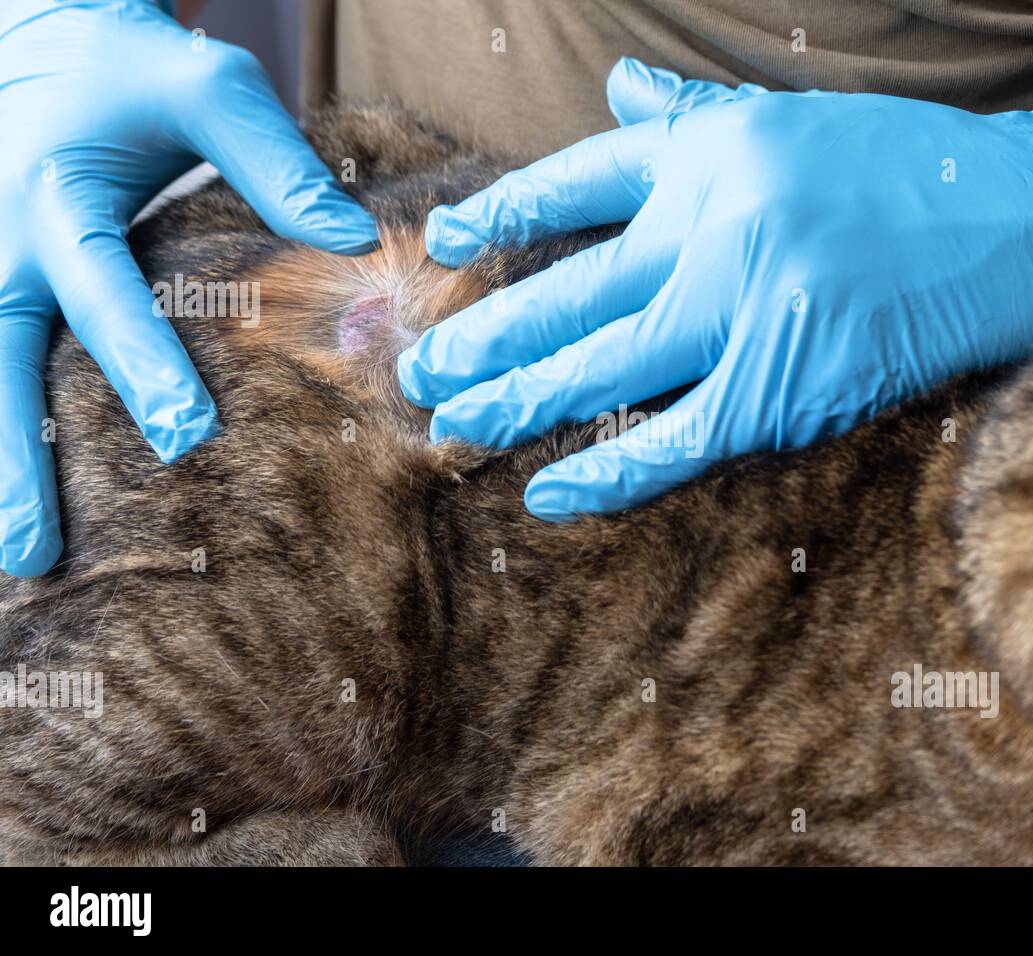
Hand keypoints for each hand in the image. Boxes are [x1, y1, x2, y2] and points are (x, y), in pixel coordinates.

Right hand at [0, 0, 378, 575]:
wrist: (46, 34)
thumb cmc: (138, 67)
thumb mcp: (210, 87)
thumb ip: (275, 162)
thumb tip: (352, 238)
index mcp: (58, 198)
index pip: (98, 293)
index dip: (140, 363)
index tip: (187, 435)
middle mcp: (6, 244)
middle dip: (15, 459)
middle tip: (38, 551)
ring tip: (21, 560)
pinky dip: (2, 432)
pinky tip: (20, 501)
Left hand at [399, 57, 1032, 520]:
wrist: (1028, 223)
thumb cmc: (911, 169)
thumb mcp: (790, 121)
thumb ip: (692, 117)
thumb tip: (615, 88)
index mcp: (710, 153)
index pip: (575, 182)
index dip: (500, 215)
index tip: (443, 241)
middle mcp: (714, 226)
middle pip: (571, 289)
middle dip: (487, 335)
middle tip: (419, 370)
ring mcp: (745, 309)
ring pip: (605, 368)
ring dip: (520, 401)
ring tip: (452, 426)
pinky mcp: (785, 384)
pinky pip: (676, 439)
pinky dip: (610, 472)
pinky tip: (548, 492)